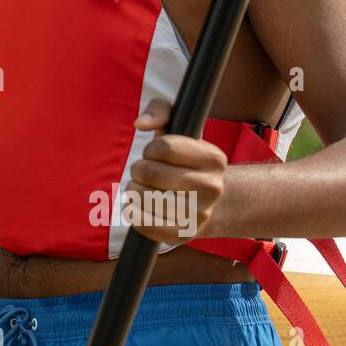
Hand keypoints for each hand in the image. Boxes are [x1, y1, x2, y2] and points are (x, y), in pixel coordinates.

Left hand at [127, 98, 227, 243]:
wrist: (212, 204)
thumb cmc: (186, 160)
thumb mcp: (179, 127)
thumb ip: (159, 110)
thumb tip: (140, 124)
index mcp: (213, 158)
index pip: (163, 146)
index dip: (151, 148)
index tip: (156, 153)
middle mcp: (212, 187)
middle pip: (150, 172)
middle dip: (138, 170)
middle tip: (144, 173)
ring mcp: (200, 214)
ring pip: (143, 198)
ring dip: (133, 191)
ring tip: (140, 189)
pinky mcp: (184, 235)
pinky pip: (145, 224)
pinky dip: (133, 213)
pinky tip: (137, 207)